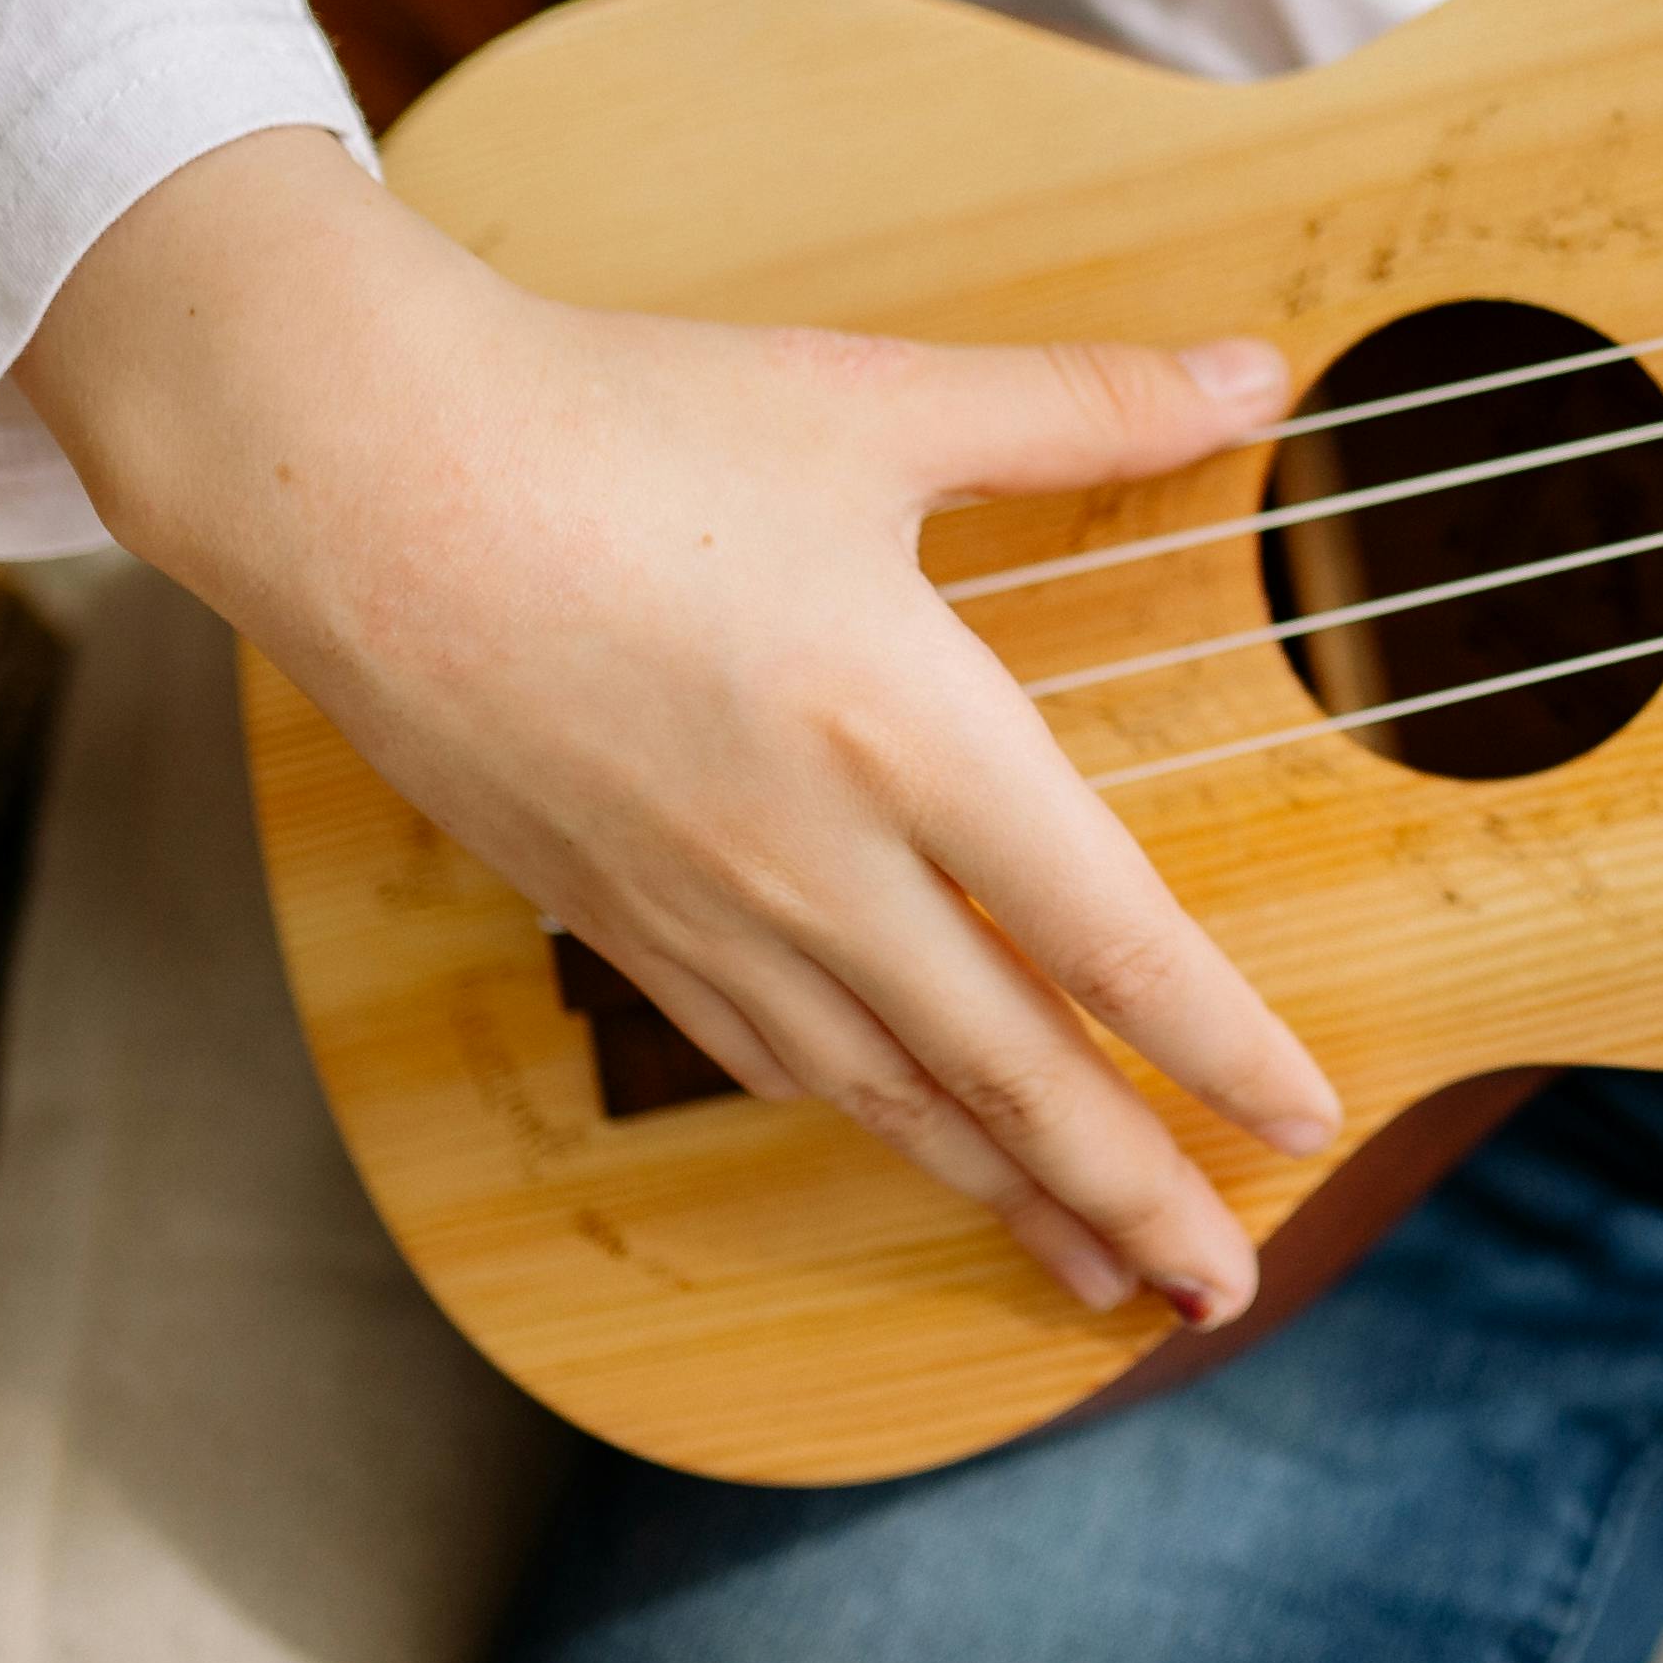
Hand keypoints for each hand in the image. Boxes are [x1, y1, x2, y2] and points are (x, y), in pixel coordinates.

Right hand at [17, 127, 1338, 1321]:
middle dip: (1134, 1191)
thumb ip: (1087, 405)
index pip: (1108, 935)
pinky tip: (920, 1151)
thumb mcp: (878, 398)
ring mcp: (704, 906)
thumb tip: (1269, 371)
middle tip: (1227, 1292)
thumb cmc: (619, 418)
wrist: (353, 476)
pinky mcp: (614, 916)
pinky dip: (872, 1125)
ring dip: (1008, 1194)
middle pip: (1011, 1068)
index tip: (1309, 1122)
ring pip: (890, 1094)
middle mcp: (814, 856)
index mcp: (907, 728)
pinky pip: (772, 1059)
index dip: (1217, 1045)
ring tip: (1100, 1281)